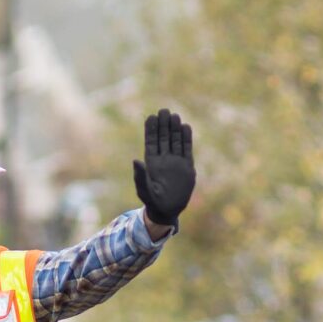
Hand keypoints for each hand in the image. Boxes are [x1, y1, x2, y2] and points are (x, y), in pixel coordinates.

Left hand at [133, 108, 194, 227]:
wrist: (168, 210)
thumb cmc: (152, 201)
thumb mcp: (144, 189)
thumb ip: (140, 176)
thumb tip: (135, 161)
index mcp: (151, 162)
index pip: (151, 142)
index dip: (151, 130)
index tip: (151, 117)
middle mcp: (163, 159)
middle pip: (164, 138)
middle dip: (163, 125)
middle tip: (163, 111)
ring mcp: (175, 162)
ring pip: (175, 141)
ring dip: (175, 129)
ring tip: (174, 116)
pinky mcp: (187, 166)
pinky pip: (187, 149)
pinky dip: (186, 139)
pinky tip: (186, 127)